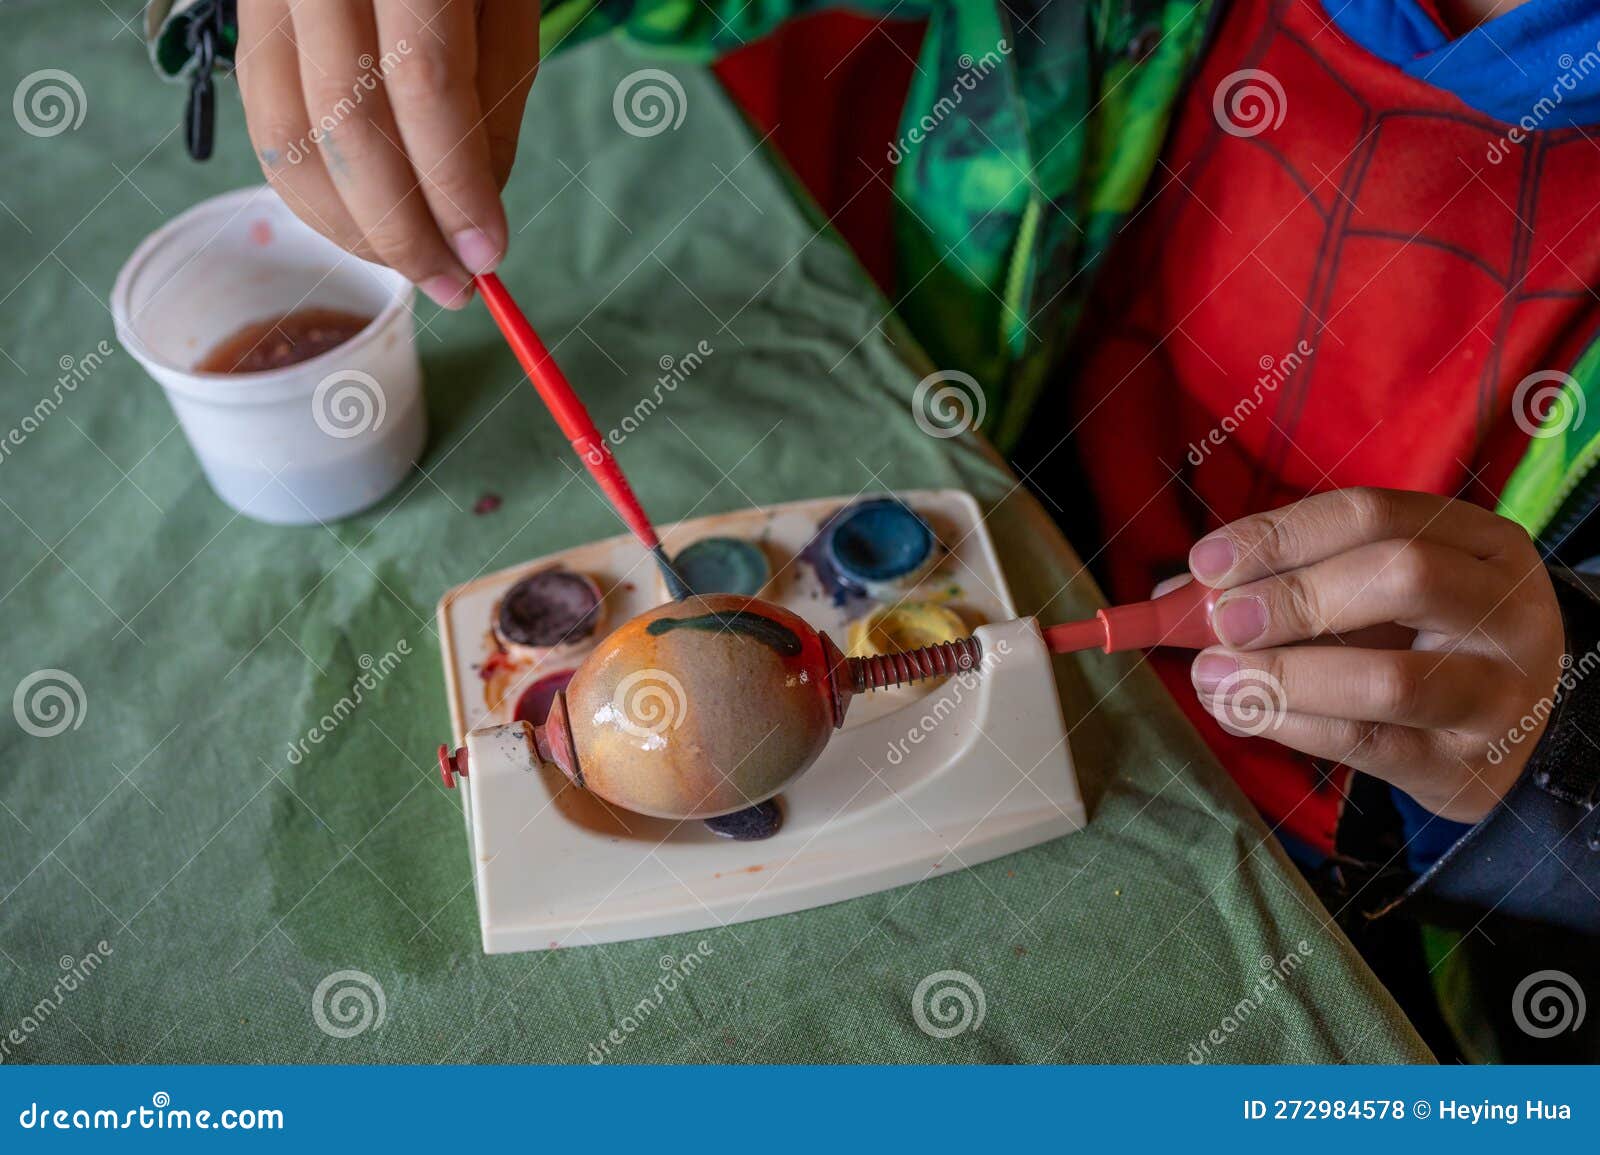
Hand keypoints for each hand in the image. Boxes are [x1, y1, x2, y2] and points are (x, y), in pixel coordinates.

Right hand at [235, 0, 541, 307]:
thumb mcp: (504, 6)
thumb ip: (492, 107)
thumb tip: (471, 220)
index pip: (421, 85)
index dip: (453, 186)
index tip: (488, 256)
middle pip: (343, 125)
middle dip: (401, 230)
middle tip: (452, 286)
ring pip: (286, 137)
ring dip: (349, 228)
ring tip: (413, 266)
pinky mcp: (246, 20)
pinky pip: (264, 124)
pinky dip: (313, 194)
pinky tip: (364, 225)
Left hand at [1184, 488, 1565, 823]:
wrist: (1516, 739)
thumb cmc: (1422, 644)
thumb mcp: (1376, 594)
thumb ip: (1287, 579)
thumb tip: (1175, 593)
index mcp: (1482, 542)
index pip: (1375, 513)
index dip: (1281, 535)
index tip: (1208, 562)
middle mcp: (1507, 608)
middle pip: (1402, 576)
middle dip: (1294, 596)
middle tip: (1221, 621)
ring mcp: (1498, 692)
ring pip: (1387, 679)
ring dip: (1281, 676)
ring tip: (1209, 676)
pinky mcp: (1467, 763)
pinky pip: (1366, 743)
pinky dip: (1289, 725)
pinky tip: (1238, 712)